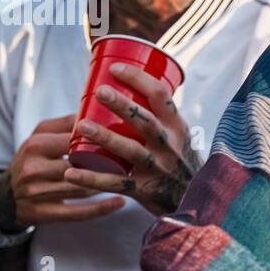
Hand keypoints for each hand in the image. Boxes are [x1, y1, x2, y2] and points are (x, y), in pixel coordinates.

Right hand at [0, 113, 125, 227]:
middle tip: (132, 157)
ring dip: (108, 183)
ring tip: (130, 176)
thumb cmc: (31, 160)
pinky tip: (120, 202)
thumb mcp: (39, 136)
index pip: (73, 140)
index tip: (122, 135)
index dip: (100, 138)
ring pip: (82, 188)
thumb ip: (64, 123)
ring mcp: (37, 194)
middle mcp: (34, 169)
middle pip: (80, 165)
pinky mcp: (44, 214)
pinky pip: (78, 213)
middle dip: (107, 162)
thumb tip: (93, 108)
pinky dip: (102, 208)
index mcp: (35, 145)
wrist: (5, 198)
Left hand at [62, 62, 201, 216]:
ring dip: (106, 138)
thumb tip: (125, 88)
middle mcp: (170, 146)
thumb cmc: (180, 162)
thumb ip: (157, 118)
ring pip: (131, 151)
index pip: (161, 96)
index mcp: (178, 127)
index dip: (138, 79)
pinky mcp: (145, 191)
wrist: (198, 201)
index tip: (115, 68)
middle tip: (100, 91)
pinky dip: (91, 180)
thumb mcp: (180, 137)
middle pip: (146, 121)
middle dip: (122, 104)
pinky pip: (116, 184)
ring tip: (82, 126)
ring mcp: (158, 169)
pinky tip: (71, 173)